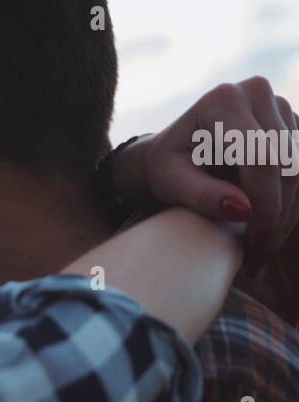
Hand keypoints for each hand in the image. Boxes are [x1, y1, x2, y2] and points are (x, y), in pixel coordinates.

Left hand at [113, 77, 298, 275]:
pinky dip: (291, 203)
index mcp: (223, 101)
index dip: (265, 209)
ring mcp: (279, 104)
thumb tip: (243, 211)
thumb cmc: (166, 167)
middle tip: (258, 257)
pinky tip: (271, 228)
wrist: (174, 151)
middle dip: (276, 217)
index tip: (254, 247)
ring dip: (287, 214)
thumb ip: (201, 195)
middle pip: (286, 165)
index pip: (261, 161)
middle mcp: (256, 92)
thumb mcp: (169, 182)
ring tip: (261, 248)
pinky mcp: (292, 123)